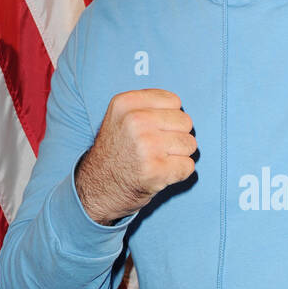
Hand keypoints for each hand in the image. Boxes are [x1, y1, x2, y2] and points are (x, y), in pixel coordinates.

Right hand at [75, 88, 196, 223]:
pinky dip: (179, 173)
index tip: (153, 130)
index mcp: (126, 103)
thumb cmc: (117, 151)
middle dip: (176, 136)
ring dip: (179, 155)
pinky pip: (188, 166)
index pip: (174, 101)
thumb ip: (149, 106)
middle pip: (185, 121)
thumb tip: (182, 111)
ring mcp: (146, 146)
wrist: (97, 188)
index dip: (169, 117)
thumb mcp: (121, 117)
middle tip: (155, 149)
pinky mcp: (156, 170)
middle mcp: (135, 121)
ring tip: (157, 160)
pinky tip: (159, 174)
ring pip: (190, 144)